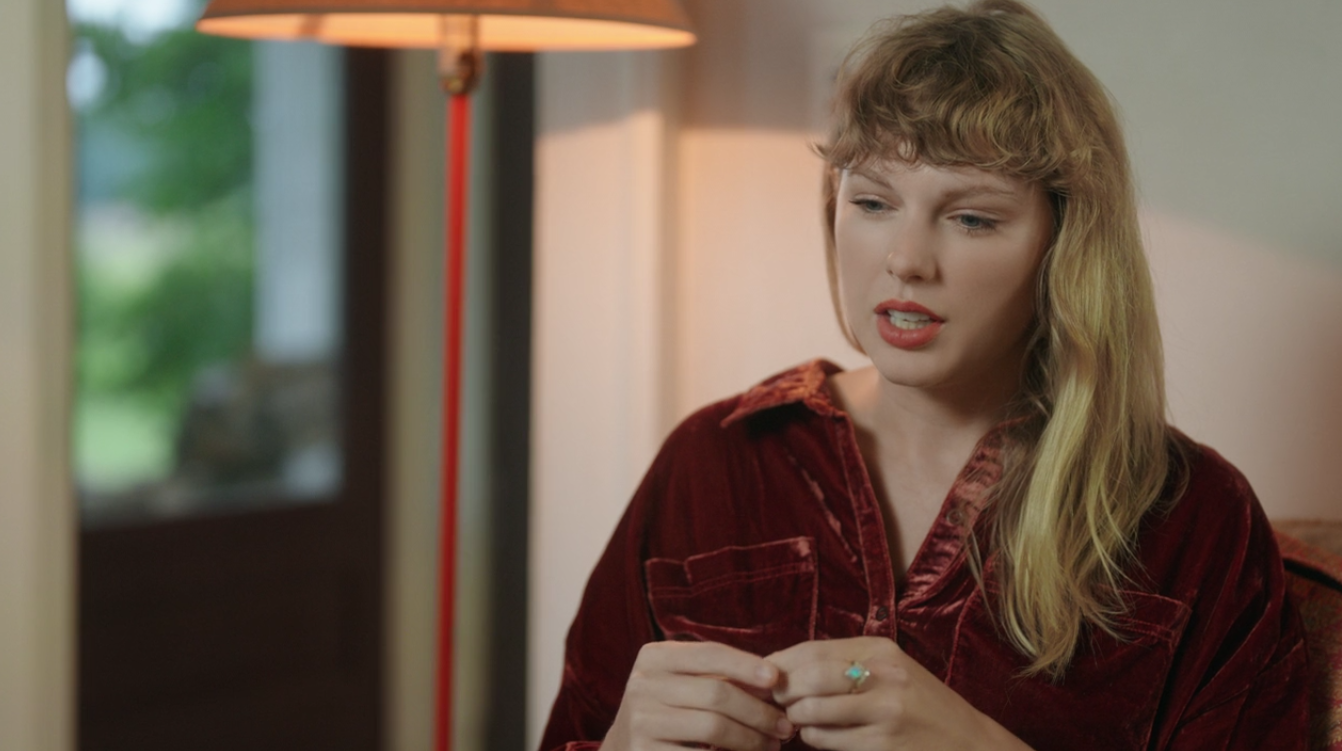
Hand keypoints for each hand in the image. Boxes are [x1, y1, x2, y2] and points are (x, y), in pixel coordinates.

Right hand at [603, 641, 795, 750]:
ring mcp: (642, 721)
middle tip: (784, 727)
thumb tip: (773, 681)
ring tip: (771, 745)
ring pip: (712, 726)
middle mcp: (643, 684)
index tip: (776, 679)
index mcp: (654, 657)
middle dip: (758, 711)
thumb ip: (717, 676)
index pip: (709, 653)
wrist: (624, 746)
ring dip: (750, 738)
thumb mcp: (682, 682)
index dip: (746, 664)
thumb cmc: (668, 709)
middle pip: (716, 693)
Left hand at [766, 637, 1030, 750]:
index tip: (767, 678)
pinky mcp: (882, 742)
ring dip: (795, 718)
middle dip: (783, 692)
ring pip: (813, 709)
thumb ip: (844, 664)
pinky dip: (813, 738)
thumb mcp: (890, 671)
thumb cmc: (920, 706)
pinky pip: (828, 739)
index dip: (781, 664)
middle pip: (808, 676)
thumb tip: (783, 666)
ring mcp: (884, 709)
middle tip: (776, 703)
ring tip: (795, 721)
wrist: (969, 742)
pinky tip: (817, 737)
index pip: (812, 650)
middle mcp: (882, 673)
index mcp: (879, 649)